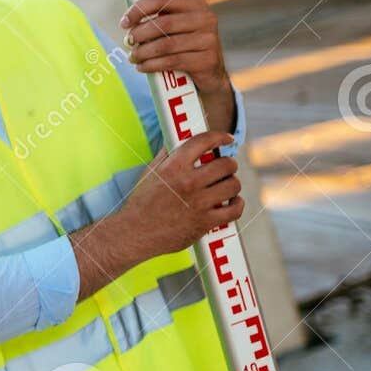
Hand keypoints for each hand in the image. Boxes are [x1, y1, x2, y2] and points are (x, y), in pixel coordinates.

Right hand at [70, 132, 241, 299]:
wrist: (133, 233)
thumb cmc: (141, 203)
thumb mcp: (150, 173)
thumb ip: (166, 155)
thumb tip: (179, 141)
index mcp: (173, 167)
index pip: (204, 141)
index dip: (219, 137)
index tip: (227, 140)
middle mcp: (188, 182)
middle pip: (226, 164)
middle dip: (228, 164)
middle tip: (225, 168)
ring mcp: (198, 203)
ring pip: (233, 185)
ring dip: (232, 184)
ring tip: (226, 186)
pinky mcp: (204, 222)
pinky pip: (234, 209)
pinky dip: (237, 204)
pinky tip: (231, 202)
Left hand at [121, 0, 234, 133]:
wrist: (211, 72)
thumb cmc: (186, 46)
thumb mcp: (177, 28)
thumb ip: (158, 20)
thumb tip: (128, 22)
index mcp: (196, 4)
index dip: (140, 9)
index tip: (124, 22)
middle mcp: (205, 18)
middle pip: (163, 23)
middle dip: (140, 33)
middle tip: (128, 42)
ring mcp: (208, 39)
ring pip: (165, 45)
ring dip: (143, 52)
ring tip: (133, 57)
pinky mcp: (206, 60)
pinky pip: (171, 62)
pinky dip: (152, 65)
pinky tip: (142, 66)